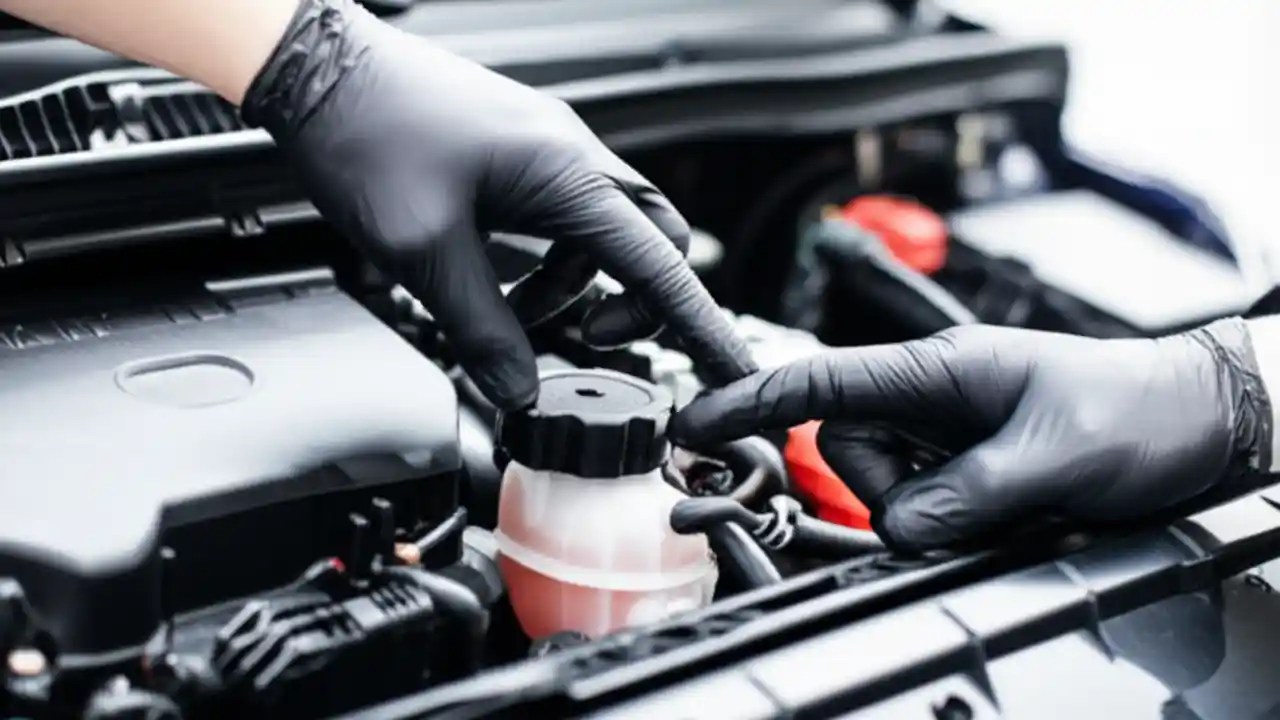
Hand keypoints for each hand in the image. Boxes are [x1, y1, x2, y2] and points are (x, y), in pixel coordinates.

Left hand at [241, 0, 754, 408]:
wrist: (318, 70)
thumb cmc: (367, 135)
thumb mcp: (423, 253)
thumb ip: (482, 329)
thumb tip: (518, 387)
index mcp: (566, 174)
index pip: (660, 265)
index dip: (701, 327)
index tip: (732, 370)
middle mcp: (571, 155)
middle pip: (650, 242)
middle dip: (634, 302)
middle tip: (589, 339)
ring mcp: (548, 150)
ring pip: (603, 235)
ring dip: (575, 287)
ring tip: (516, 315)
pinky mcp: (520, 154)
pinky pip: (564, 218)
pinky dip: (547, 263)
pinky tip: (498, 282)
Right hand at [671, 319, 1272, 551]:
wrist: (1203, 420)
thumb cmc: (1139, 410)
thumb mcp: (1055, 456)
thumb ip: (969, 494)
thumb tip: (902, 527)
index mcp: (942, 368)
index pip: (825, 378)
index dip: (754, 398)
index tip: (698, 419)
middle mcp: (936, 396)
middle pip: (850, 448)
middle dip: (883, 490)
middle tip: (957, 509)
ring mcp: (951, 431)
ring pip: (887, 483)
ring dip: (925, 510)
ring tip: (1002, 502)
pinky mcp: (970, 463)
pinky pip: (925, 499)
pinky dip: (948, 517)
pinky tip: (1001, 507)